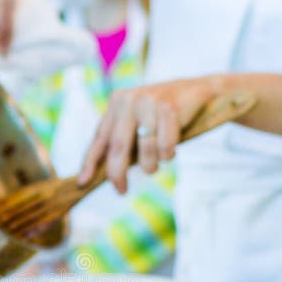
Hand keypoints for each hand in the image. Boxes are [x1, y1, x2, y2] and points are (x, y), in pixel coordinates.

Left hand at [79, 78, 216, 191]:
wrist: (198, 91)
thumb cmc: (163, 114)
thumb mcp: (136, 120)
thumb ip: (120, 139)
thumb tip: (100, 172)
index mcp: (116, 102)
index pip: (100, 138)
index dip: (90, 161)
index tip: (83, 182)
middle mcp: (129, 100)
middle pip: (118, 147)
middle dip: (118, 173)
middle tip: (121, 190)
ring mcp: (148, 102)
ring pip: (144, 150)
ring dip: (150, 166)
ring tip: (155, 164)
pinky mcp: (168, 108)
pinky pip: (164, 147)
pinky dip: (168, 155)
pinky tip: (171, 150)